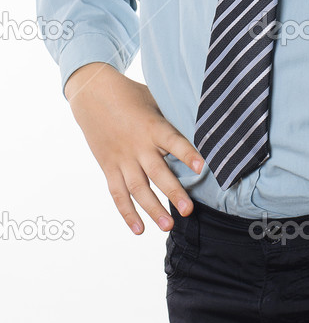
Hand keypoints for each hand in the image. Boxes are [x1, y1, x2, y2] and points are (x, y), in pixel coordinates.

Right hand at [65, 62, 203, 234]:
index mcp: (152, 126)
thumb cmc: (130, 94)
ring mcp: (121, 158)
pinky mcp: (108, 167)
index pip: (173, 141)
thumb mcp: (153, 99)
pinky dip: (127, 213)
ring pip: (137, 189)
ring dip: (152, 209)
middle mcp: (137, 145)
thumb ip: (170, 118)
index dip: (188, 154)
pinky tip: (139, 229)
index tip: (202, 167)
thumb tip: (198, 127)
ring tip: (168, 226)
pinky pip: (117, 193)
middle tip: (188, 210)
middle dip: (173, 192)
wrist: (92, 93)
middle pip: (157, 172)